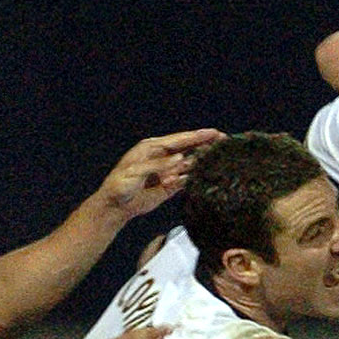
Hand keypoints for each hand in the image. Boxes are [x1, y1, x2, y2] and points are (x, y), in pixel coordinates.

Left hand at [96, 130, 223, 220]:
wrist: (115, 206)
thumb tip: (181, 158)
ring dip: (199, 163)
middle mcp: (162, 157)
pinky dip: (191, 179)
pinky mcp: (169, 186)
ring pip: (189, 165)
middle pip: (188, 148)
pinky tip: (201, 176)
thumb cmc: (119, 185)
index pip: (180, 140)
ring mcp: (167, 171)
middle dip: (205, 145)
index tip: (215, 133)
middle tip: (223, 142)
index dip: (198, 136)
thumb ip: (158, 165)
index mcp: (152, 148)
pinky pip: (184, 180)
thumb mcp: (136, 172)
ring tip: (214, 161)